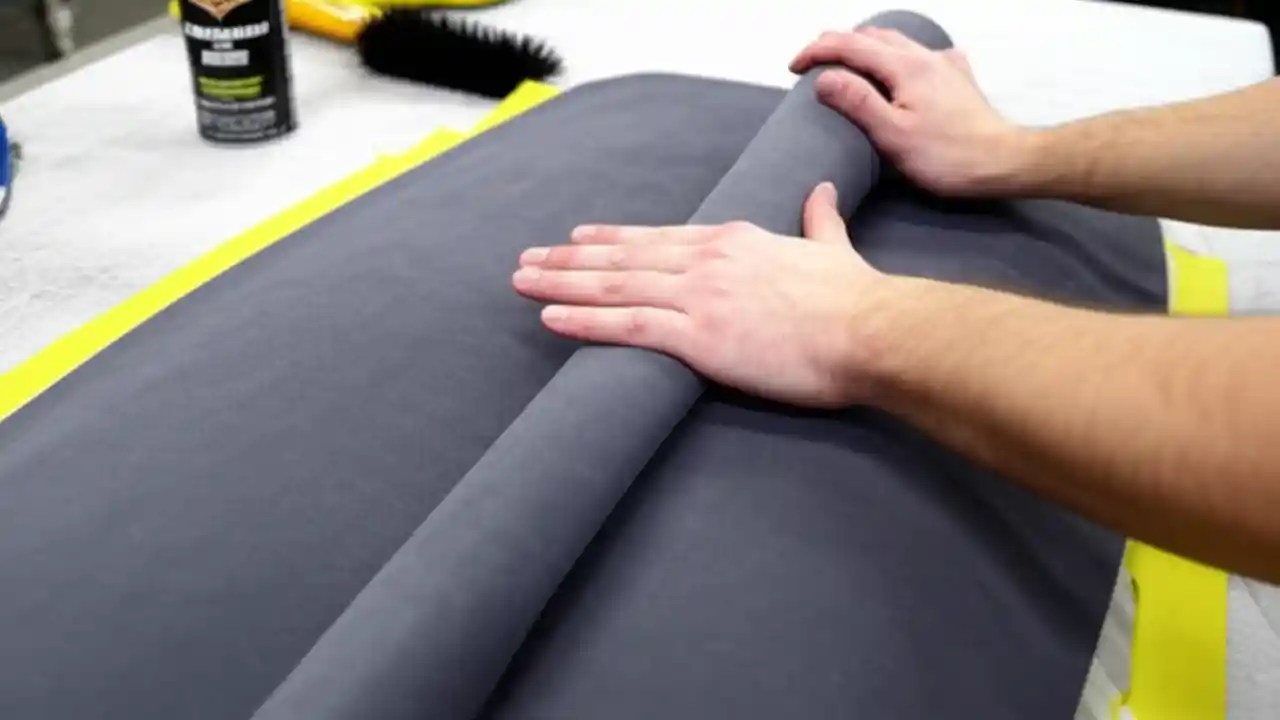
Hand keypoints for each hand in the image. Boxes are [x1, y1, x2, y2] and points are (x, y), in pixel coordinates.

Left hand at [512, 183, 894, 408]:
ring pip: (614, 286)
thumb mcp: (832, 246)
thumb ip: (820, 219)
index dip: (612, 239)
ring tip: (521, 281)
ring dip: (561, 282)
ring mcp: (698, 296)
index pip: (658, 238)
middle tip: (528, 258)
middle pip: (623, 258)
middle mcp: (706, 261)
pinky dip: (583, 318)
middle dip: (569, 259)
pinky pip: (627, 325)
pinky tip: (549, 315)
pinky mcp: (698, 335)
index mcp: (733, 241)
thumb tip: (823, 192)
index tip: (579, 238)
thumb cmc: (854, 300)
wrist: (870, 330)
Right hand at [790, 27, 1030, 196]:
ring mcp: (944, 64)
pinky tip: (903, 69)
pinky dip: (899, 55)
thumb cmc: (946, 156)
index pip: (849, 45)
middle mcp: (924, 56)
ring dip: (865, 47)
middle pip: (872, 36)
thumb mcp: (892, 134)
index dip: (816, 51)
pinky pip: (922, 54)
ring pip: (897, 41)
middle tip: (813, 64)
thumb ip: (857, 101)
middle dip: (838, 44)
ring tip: (846, 64)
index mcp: (904, 66)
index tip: (793, 67)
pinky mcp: (958, 79)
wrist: (1002, 162)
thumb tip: (824, 77)